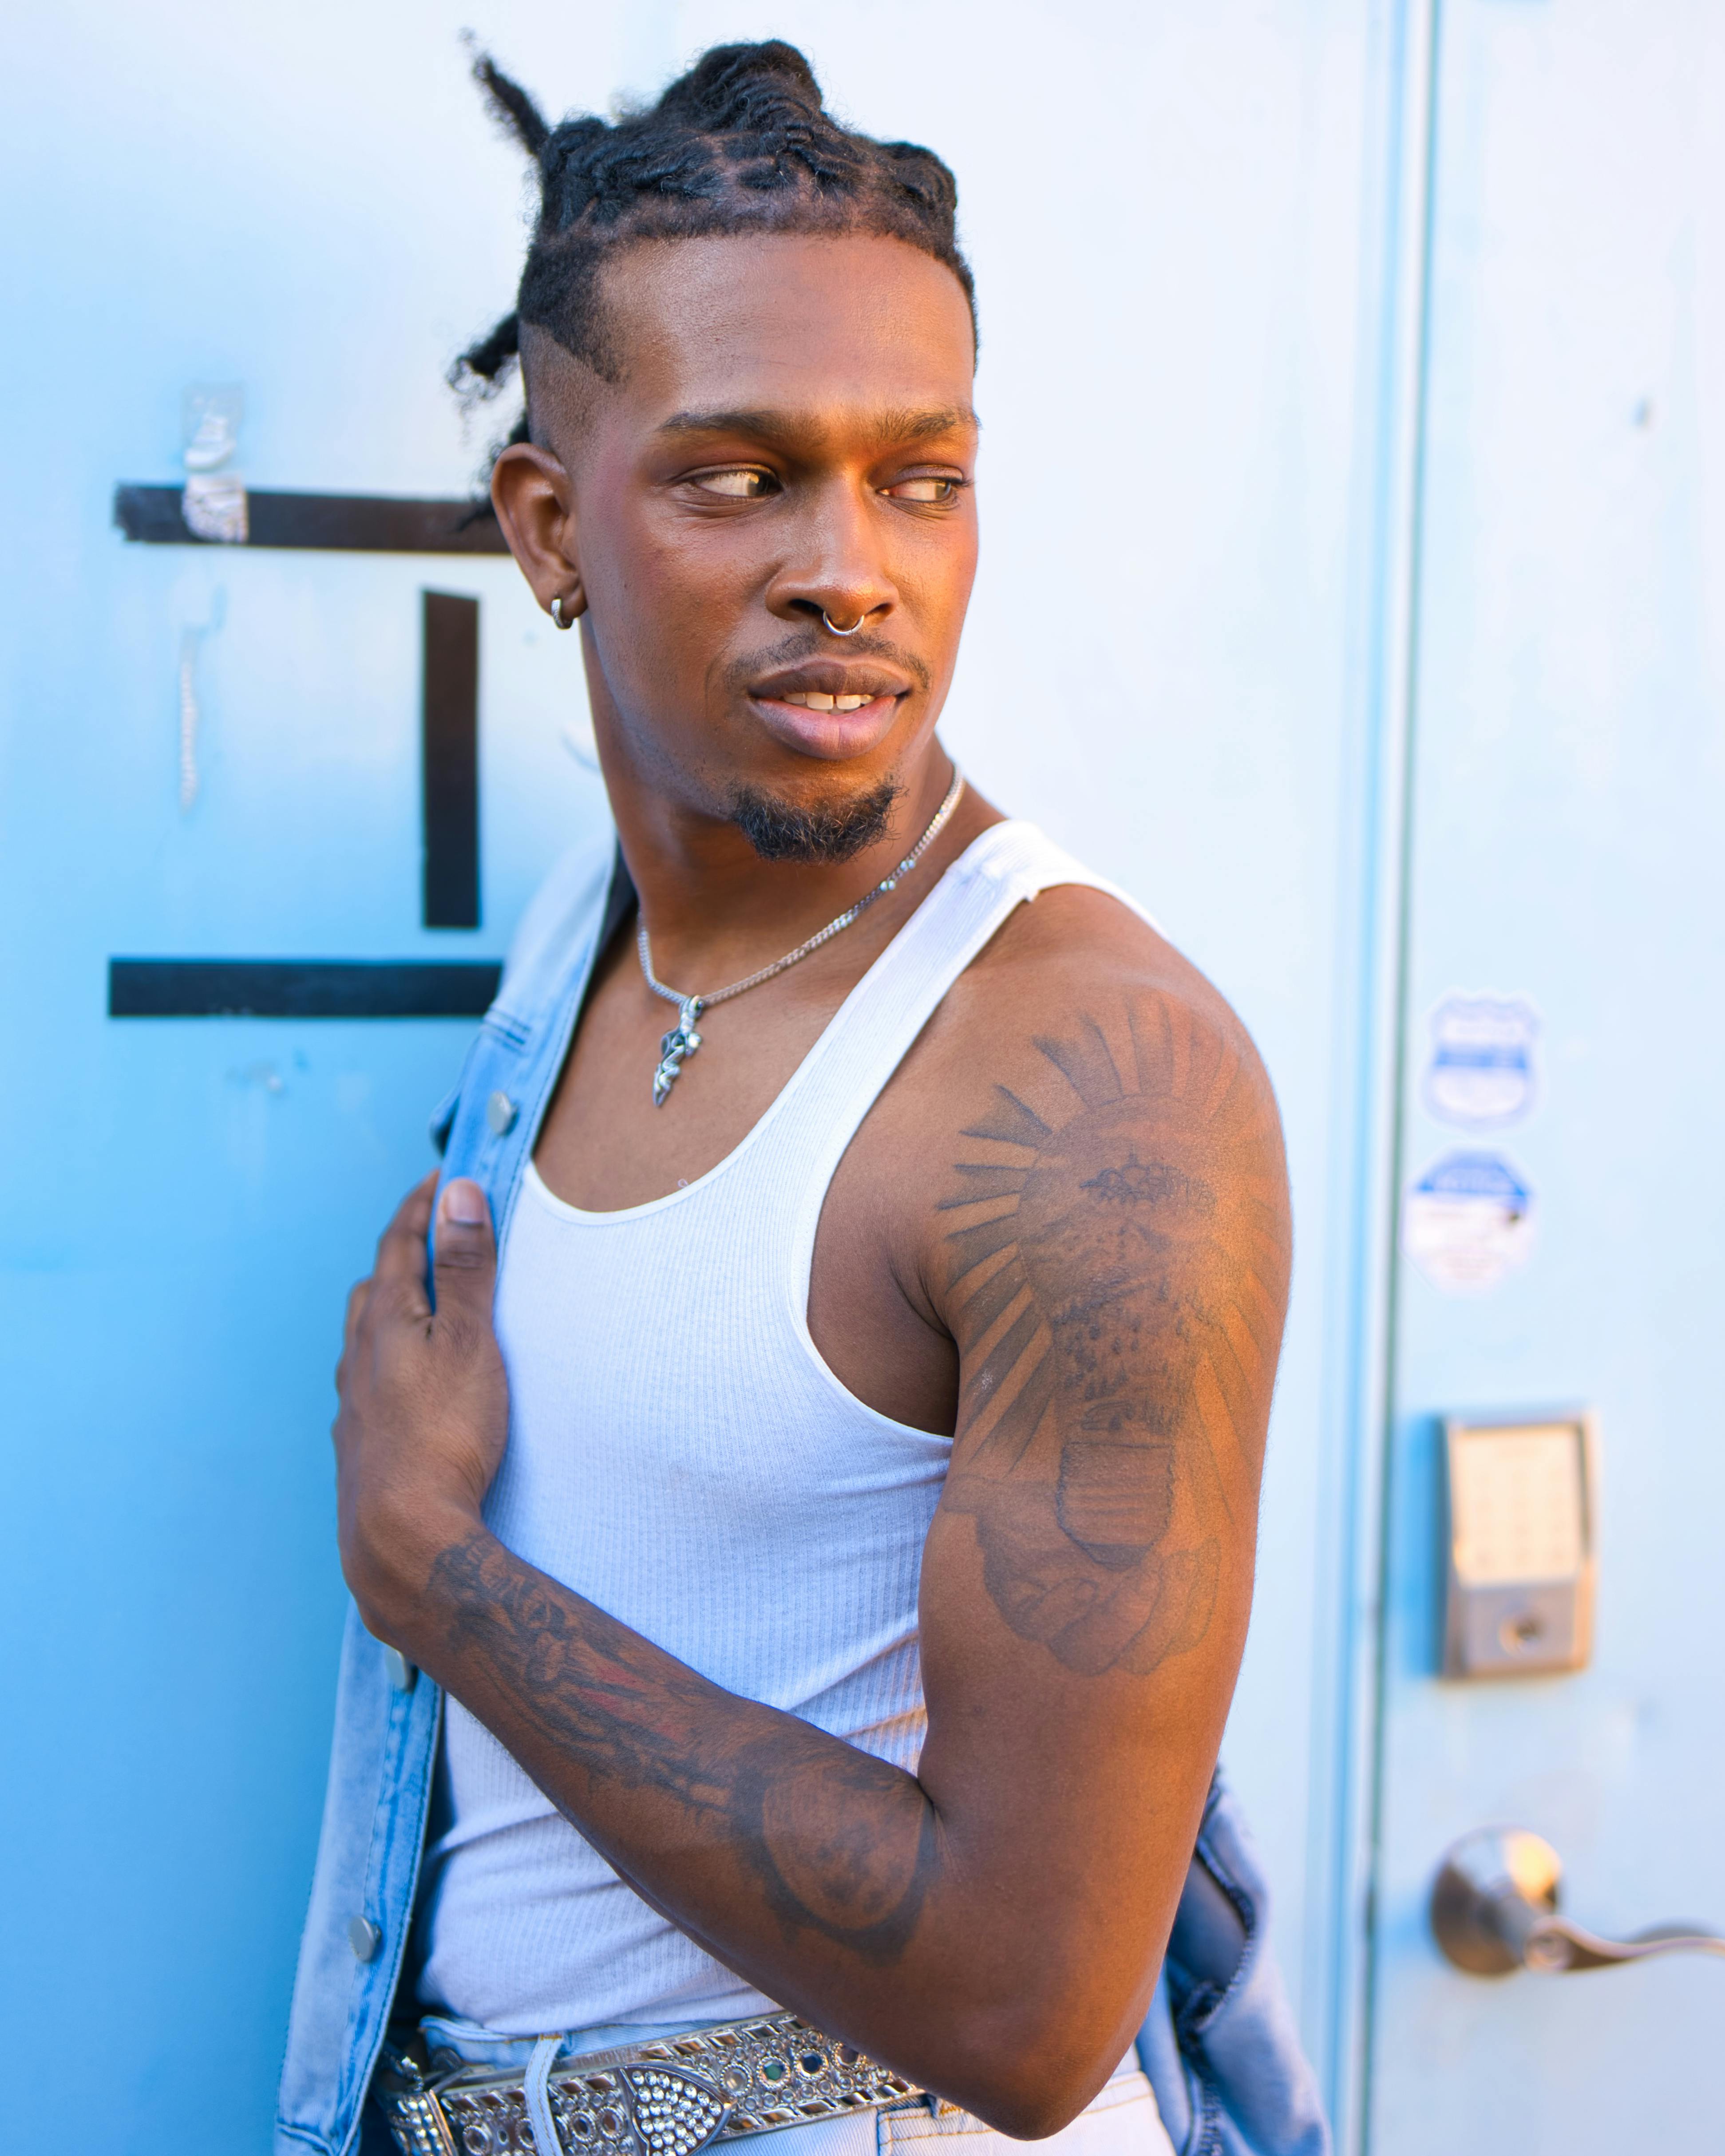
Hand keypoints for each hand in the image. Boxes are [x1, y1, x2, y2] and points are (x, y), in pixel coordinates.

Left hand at [333, 1173, 509, 1644]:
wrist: (402, 1538)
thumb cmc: (445, 1435)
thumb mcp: (471, 1339)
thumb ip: (467, 1268)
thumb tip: (457, 1193)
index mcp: (384, 1322)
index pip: (398, 1244)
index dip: (421, 1206)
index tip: (443, 1175)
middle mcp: (357, 1359)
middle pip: (374, 1289)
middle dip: (403, 1256)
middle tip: (435, 1238)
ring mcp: (353, 1406)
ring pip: (364, 1341)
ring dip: (391, 1312)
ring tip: (422, 1309)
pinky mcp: (360, 1447)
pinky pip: (368, 1385)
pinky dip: (388, 1364)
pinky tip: (407, 1388)